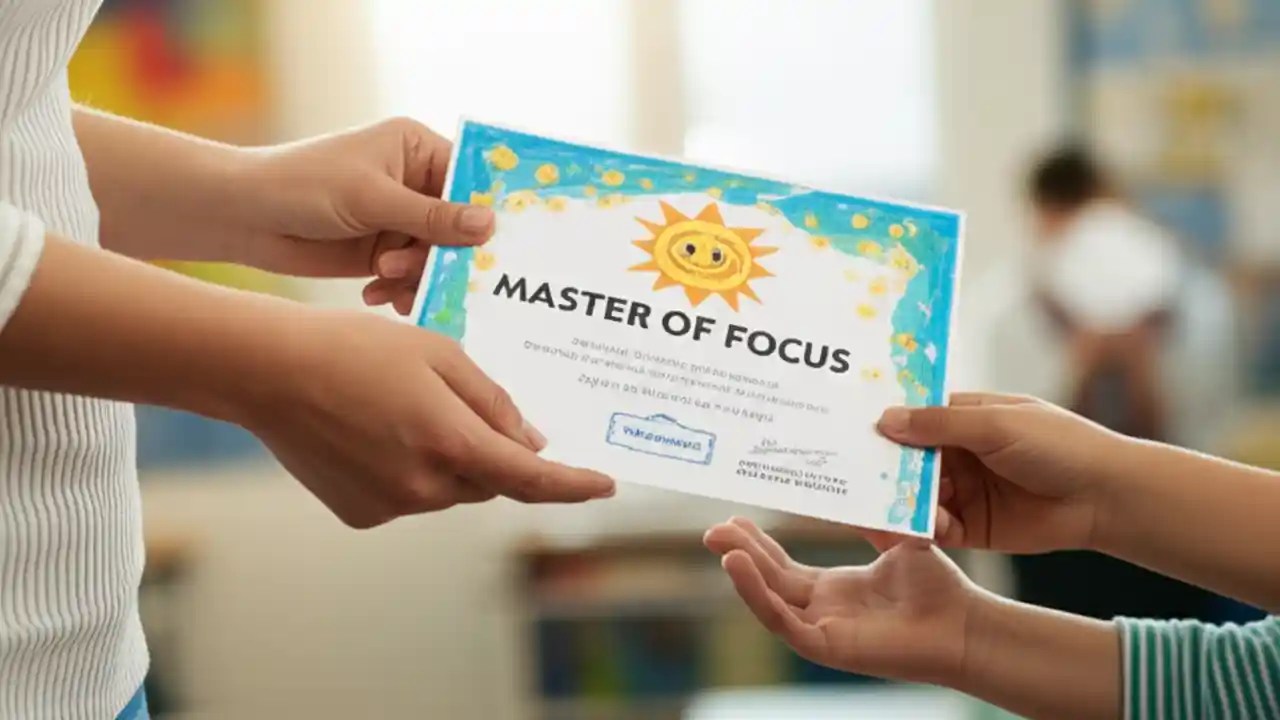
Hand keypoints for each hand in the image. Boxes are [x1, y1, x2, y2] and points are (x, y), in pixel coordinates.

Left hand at [232, 117, 492, 314]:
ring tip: (386, 277)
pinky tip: (377, 294)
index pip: (469, 179)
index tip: (493, 245)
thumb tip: (490, 224)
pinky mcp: (383, 252)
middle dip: (442, 253)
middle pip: (459, 226)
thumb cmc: (303, 185)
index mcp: (416, 150)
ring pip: (438, 257)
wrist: (245, 217)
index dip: (483, 211)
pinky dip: (401, 290)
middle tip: (416, 267)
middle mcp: (414, 183)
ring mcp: (399, 220)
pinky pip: (413, 277)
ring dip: (418, 274)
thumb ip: (433, 216)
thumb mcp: (372, 198)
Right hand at [232, 307, 613, 527]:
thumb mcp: (438, 354)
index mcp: (451, 443)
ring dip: (448, 458)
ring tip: (403, 407)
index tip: (605, 485)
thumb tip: (531, 443)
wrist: (267, 372)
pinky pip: (410, 495)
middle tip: (462, 405)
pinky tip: (376, 429)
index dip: (573, 485)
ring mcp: (391, 506)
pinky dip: (410, 469)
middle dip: (491, 450)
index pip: (532, 479)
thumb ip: (492, 401)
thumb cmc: (354, 348)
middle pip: (488, 479)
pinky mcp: (361, 513)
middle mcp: (426, 487)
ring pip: (449, 488)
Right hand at [703, 517, 980, 684]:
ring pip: (769, 600)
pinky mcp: (828, 647)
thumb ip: (870, 514)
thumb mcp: (896, 538)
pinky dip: (758, 595)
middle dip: (738, 551)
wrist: (964, 622)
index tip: (736, 515)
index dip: (757, 543)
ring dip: (742, 571)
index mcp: (834, 589)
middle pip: (768, 579)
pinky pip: (783, 622)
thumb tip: (850, 475)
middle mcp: (822, 610)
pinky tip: (740, 568)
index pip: (783, 566)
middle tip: (712, 526)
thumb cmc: (937, 588)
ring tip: (718, 541)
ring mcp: (823, 629)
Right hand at [876, 393, 1130, 552]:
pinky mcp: (971, 527)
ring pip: (915, 496)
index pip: (912, 416)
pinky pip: (934, 528)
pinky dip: (923, 528)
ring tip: (878, 510)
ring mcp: (964, 491)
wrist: (1107, 496)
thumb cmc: (1060, 445)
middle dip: (882, 468)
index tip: (848, 429)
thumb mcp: (994, 424)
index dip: (883, 423)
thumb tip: (885, 420)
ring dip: (899, 501)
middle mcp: (958, 453)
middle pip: (907, 460)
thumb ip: (939, 424)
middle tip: (851, 476)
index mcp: (965, 416)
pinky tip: (925, 528)